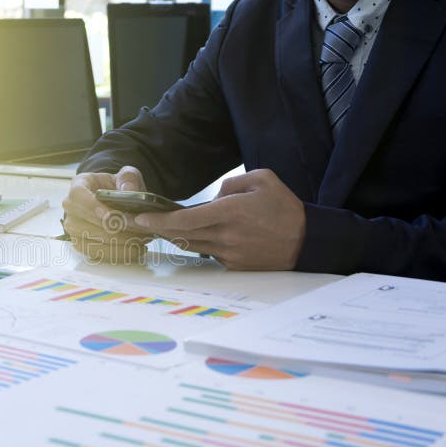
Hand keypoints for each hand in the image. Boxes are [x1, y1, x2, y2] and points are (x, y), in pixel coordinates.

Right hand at [62, 166, 152, 263]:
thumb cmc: (118, 188)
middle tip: (140, 231)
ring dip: (120, 244)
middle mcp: (71, 208)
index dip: (93, 208)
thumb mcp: (127, 176)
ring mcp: (73, 228)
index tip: (113, 217)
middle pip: (86, 224)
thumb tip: (128, 191)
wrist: (114, 201)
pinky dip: (117, 254)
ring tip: (142, 241)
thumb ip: (129, 179)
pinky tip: (135, 249)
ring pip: (93, 242)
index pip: (78, 197)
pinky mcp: (81, 244)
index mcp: (78, 185)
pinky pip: (97, 254)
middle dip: (116, 231)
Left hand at [132, 169, 305, 269]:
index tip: (141, 218)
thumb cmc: (284, 207)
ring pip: (192, 245)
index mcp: (231, 212)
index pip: (186, 219)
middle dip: (158, 228)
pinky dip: (198, 244)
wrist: (308, 241)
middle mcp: (227, 235)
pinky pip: (208, 254)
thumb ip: (232, 183)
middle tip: (137, 222)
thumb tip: (212, 198)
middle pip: (182, 235)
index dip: (160, 220)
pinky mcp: (234, 266)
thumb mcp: (262, 179)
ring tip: (158, 227)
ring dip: (174, 237)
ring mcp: (229, 254)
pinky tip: (191, 236)